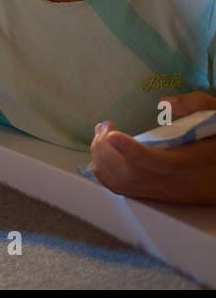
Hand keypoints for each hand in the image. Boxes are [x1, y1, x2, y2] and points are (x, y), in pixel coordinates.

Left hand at [90, 92, 215, 203]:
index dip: (132, 151)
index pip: (157, 163)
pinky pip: (121, 188)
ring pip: (121, 183)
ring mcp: (161, 192)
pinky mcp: (154, 195)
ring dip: (101, 158)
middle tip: (104, 126)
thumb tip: (165, 102)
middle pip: (130, 174)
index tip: (112, 134)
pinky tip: (103, 151)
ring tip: (101, 134)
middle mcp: (172, 182)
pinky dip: (104, 171)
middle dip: (107, 149)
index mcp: (189, 163)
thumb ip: (197, 106)